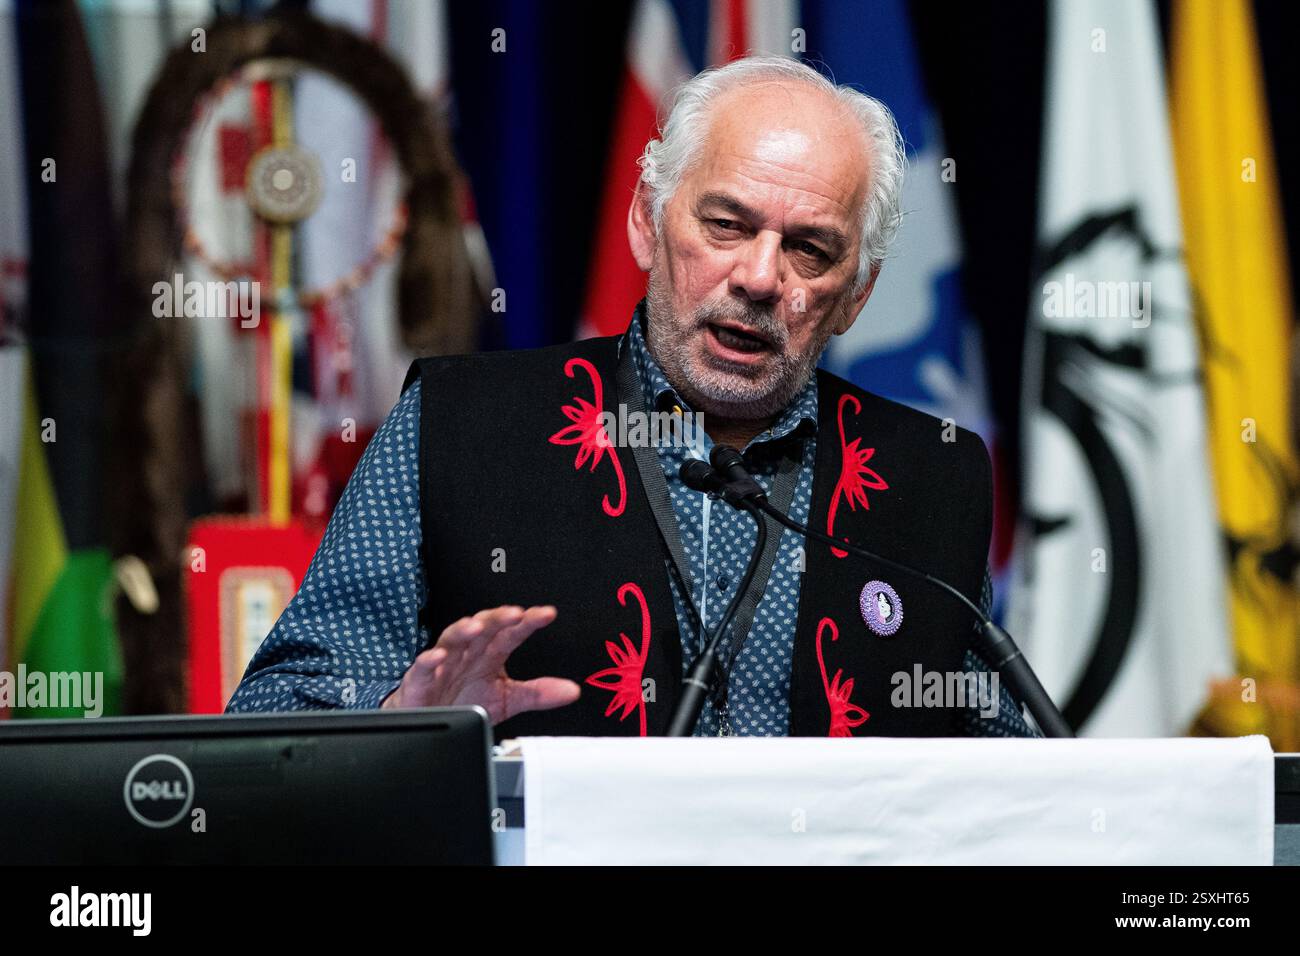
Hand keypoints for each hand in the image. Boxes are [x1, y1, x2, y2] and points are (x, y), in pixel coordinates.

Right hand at [380, 605, 579, 723]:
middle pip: (483, 627)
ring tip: (476, 627)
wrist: (435, 720)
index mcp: (490, 653)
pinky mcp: (421, 681)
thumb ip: (538, 693)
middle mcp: (468, 652)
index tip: (547, 614)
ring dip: (463, 631)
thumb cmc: (467, 699)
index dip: (528, 622)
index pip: (512, 632)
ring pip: (452, 639)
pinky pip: (423, 668)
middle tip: (514, 614)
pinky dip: (429, 661)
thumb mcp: (508, 698)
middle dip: (497, 619)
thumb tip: (571, 691)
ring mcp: (445, 664)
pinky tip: (437, 657)